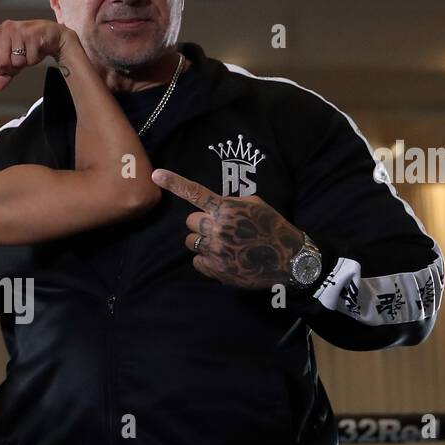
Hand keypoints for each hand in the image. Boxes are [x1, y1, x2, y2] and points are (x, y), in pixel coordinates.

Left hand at [0, 20, 73, 93]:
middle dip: (12, 67)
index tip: (8, 62)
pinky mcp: (32, 34)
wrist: (53, 36)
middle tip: (20, 58)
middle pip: (1, 63)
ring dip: (25, 62)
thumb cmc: (31, 45)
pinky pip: (30, 59)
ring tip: (29, 52)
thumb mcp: (13, 60)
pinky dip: (34, 59)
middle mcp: (6, 28)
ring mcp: (19, 30)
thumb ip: (2, 75)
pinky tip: (36, 49)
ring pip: (16, 62)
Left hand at [151, 168, 305, 289]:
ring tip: (224, 245)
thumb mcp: (257, 206)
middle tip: (221, 229)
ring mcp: (215, 249)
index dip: (174, 183)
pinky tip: (224, 258)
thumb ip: (232, 202)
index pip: (195, 193)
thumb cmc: (274, 229)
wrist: (288, 260)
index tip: (156, 175)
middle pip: (191, 222)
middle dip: (202, 224)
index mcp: (227, 208)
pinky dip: (206, 260)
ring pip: (191, 242)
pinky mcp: (215, 269)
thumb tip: (218, 204)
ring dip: (203, 242)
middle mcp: (218, 227)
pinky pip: (197, 261)